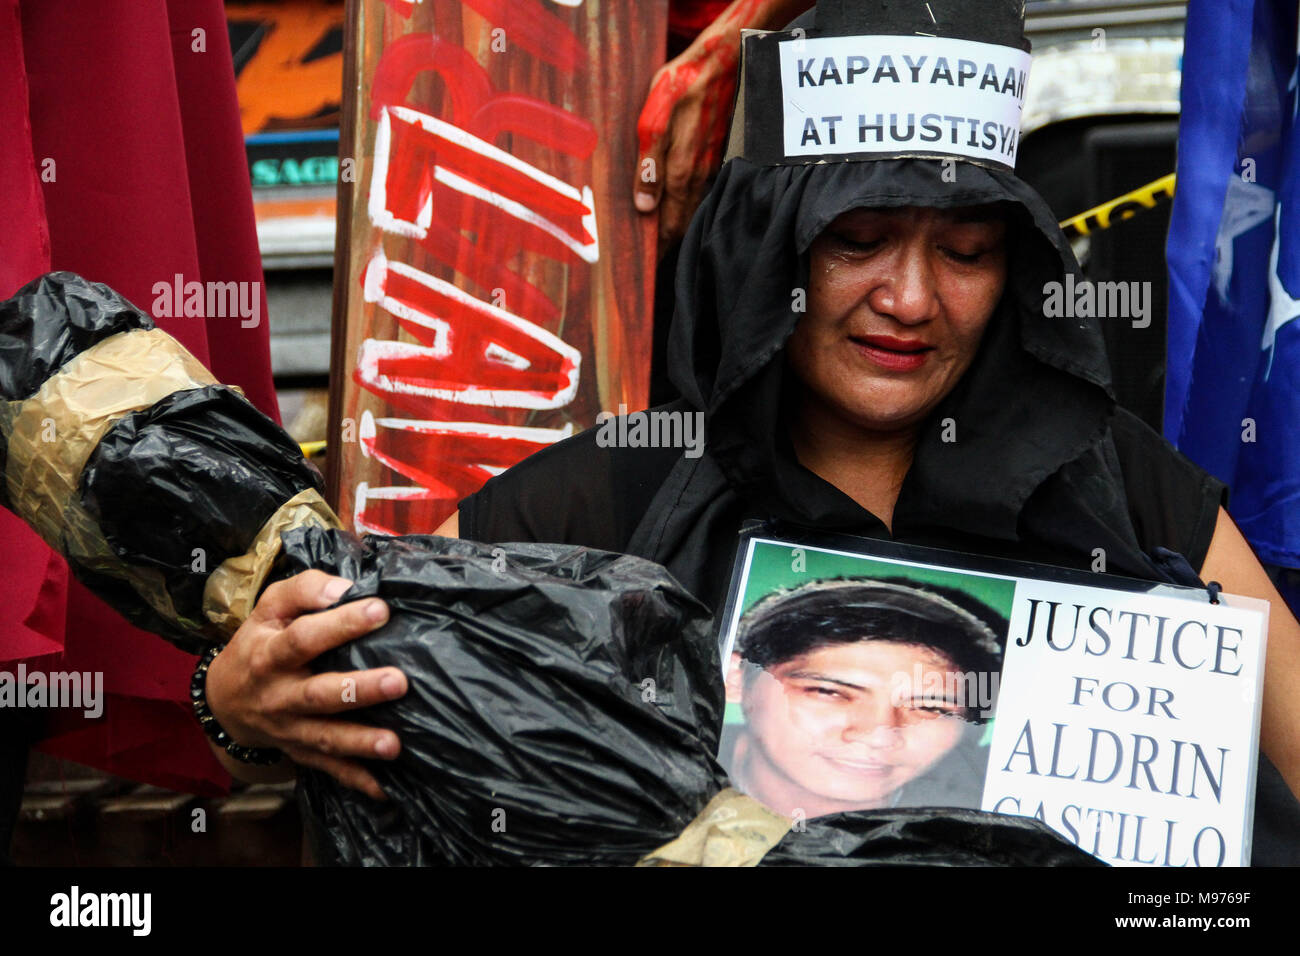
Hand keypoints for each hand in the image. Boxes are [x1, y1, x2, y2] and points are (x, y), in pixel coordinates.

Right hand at [205, 569, 406, 800]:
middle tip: (398, 682)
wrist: (224, 699)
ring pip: (326, 738)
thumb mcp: (269, 608)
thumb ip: (304, 589)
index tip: (380, 609)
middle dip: (359, 690)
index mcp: (271, 655)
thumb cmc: (259, 642)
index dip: (341, 624)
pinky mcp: (301, 752)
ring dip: (361, 742)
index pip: (305, 638)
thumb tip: (343, 588)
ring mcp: (290, 729)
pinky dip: (356, 780)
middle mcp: (279, 696)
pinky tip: (385, 788)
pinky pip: (329, 769)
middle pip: (319, 694)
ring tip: (394, 744)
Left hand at [634, 32, 738, 252]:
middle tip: (653, 265)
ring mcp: (710, 169)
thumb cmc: (680, 87)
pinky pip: (702, 194)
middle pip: (683, 225)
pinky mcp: (716, 158)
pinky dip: (690, 209)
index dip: (658, 250)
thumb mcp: (653, 120)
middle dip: (668, 246)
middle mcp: (698, 178)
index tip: (647, 270)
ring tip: (664, 245)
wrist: (720, 64)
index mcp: (680, 173)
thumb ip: (648, 164)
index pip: (669, 226)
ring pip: (694, 211)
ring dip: (680, 230)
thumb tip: (643, 206)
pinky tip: (679, 210)